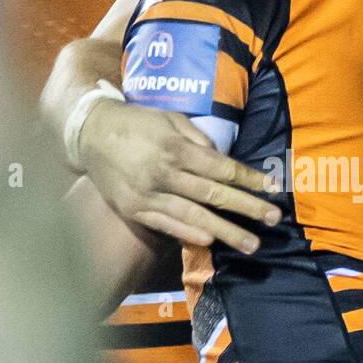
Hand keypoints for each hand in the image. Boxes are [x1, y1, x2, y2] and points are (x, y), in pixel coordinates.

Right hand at [79, 98, 280, 250]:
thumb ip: (198, 140)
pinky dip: (190, 234)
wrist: (89, 134)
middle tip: (273, 220)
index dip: (249, 179)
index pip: (221, 168)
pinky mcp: (134, 210)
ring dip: (225, 232)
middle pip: (213, 194)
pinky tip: (211, 241)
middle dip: (247, 208)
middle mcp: (164, 173)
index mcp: (175, 147)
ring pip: (194, 216)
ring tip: (251, 244)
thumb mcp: (169, 118)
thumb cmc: (136, 123)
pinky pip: (167, 225)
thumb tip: (223, 161)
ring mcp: (148, 195)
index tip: (272, 188)